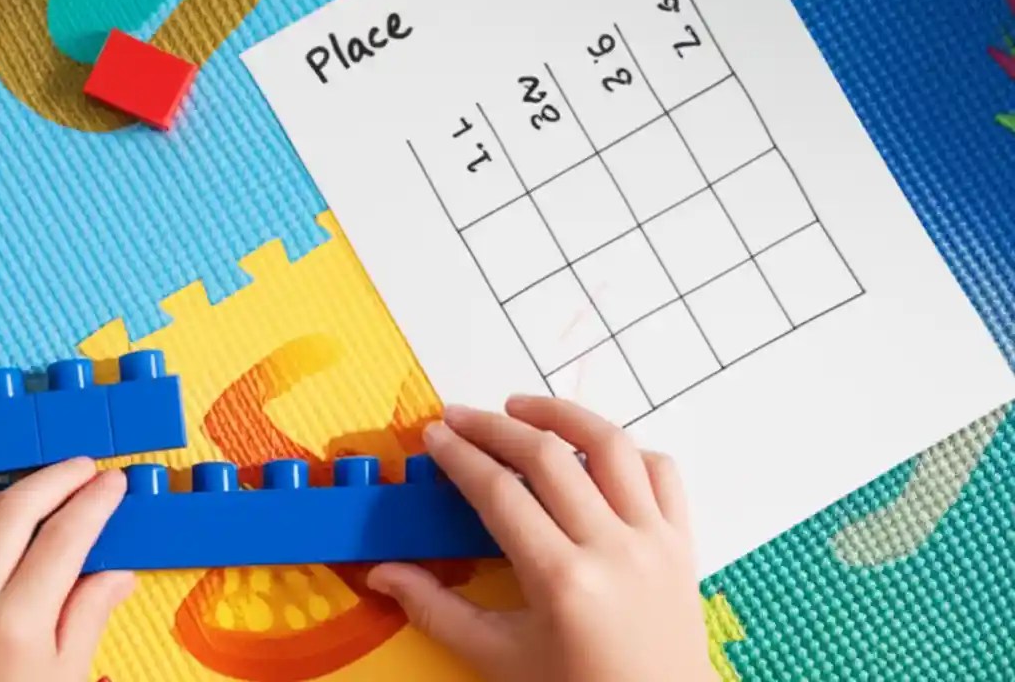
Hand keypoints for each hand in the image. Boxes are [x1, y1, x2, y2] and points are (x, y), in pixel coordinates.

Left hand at [0, 458, 135, 681]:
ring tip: (23, 501)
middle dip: (55, 480)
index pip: (66, 537)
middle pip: (13, 510)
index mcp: (17, 626)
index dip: (95, 502)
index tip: (113, 483)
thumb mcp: (62, 681)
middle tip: (82, 470)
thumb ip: (86, 618)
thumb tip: (116, 572)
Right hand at [368, 396, 714, 681]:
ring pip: (611, 446)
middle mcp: (613, 549)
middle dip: (494, 426)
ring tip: (521, 407)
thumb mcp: (499, 657)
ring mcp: (654, 540)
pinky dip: (625, 450)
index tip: (435, 437)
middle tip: (460, 417)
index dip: (459, 456)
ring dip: (561, 414)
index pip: (499, 493)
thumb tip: (383, 574)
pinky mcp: (682, 541)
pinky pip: (660, 471)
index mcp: (563, 581)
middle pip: (548, 456)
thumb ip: (436, 610)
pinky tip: (590, 449)